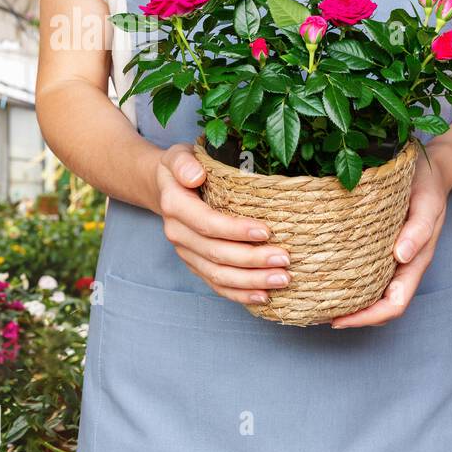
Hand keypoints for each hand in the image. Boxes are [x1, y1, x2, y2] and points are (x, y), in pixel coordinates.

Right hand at [155, 144, 290, 305]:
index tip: (266, 231)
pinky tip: (264, 296)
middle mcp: (178, 234)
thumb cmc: (183, 168)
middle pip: (217, 254)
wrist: (166, 187)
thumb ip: (185, 162)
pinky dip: (240, 294)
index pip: (207, 223)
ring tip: (282, 279)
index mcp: (175, 206)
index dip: (236, 230)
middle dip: (253, 260)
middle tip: (285, 259)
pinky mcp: (196, 264)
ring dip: (252, 281)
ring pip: (218, 275)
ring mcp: (187, 253)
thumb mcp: (179, 155)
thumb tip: (195, 176)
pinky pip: (217, 285)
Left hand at [331, 153, 451, 327]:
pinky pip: (367, 273)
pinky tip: (328, 275)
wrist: (432, 169)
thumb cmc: (428, 186)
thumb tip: (401, 257)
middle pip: (382, 306)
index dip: (368, 318)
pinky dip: (349, 281)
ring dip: (351, 304)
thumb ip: (418, 229)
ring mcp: (393, 258)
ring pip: (374, 293)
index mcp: (416, 262)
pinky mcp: (382, 246)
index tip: (338, 320)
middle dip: (355, 317)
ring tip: (320, 301)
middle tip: (318, 314)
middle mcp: (403, 266)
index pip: (395, 304)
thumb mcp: (427, 203)